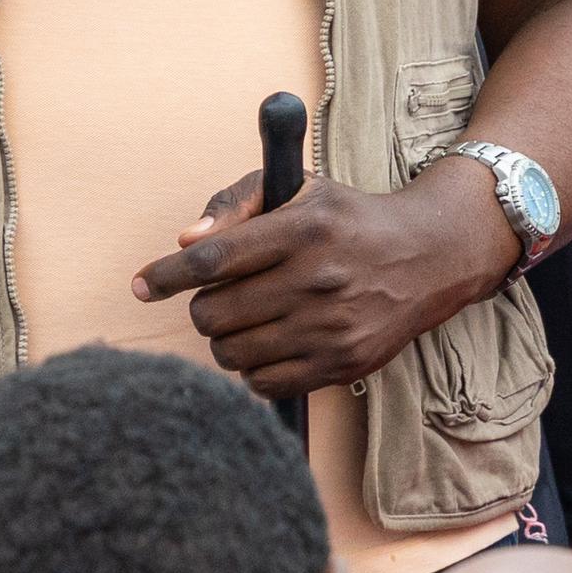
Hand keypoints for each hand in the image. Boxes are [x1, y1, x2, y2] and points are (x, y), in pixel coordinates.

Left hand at [136, 164, 520, 400]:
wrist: (428, 257)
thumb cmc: (347, 220)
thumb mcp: (299, 189)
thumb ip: (235, 202)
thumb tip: (185, 241)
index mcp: (302, 228)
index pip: (212, 259)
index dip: (166, 275)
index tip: (143, 285)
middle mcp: (317, 278)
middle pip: (213, 313)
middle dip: (203, 306)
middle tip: (219, 297)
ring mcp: (330, 327)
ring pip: (231, 352)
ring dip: (225, 339)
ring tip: (245, 321)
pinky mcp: (342, 363)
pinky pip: (262, 383)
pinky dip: (252, 368)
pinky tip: (269, 345)